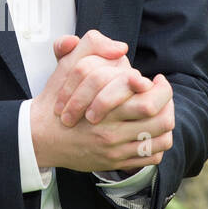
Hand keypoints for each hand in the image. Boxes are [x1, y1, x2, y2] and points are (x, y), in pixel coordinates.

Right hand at [30, 30, 173, 171]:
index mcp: (105, 108)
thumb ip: (91, 46)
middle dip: (168, 103)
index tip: (155, 80)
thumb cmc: (56, 99)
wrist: (39, 136)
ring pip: (161, 139)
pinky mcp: (115, 162)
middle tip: (162, 93)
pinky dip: (157, 143)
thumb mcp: (67, 66)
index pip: (149, 101)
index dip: (161, 88)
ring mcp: (115, 150)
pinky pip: (151, 157)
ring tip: (160, 111)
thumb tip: (120, 48)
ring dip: (166, 122)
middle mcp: (112, 131)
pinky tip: (150, 131)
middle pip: (161, 120)